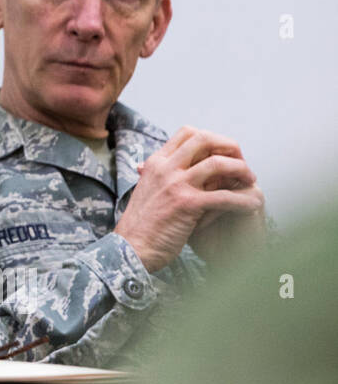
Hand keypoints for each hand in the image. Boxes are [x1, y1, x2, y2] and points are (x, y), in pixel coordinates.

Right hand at [116, 126, 264, 271]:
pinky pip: (225, 196)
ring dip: (241, 170)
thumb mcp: (149, 192)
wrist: (131, 250)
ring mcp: (175, 184)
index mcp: (155, 163)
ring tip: (251, 182)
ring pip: (218, 163)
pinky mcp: (187, 204)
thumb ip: (166, 178)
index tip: (223, 153)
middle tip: (241, 162)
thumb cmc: (142, 226)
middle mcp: (164, 168)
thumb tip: (188, 170)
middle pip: (203, 138)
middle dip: (229, 147)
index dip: (212, 139)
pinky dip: (244, 200)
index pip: (187, 133)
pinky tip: (253, 206)